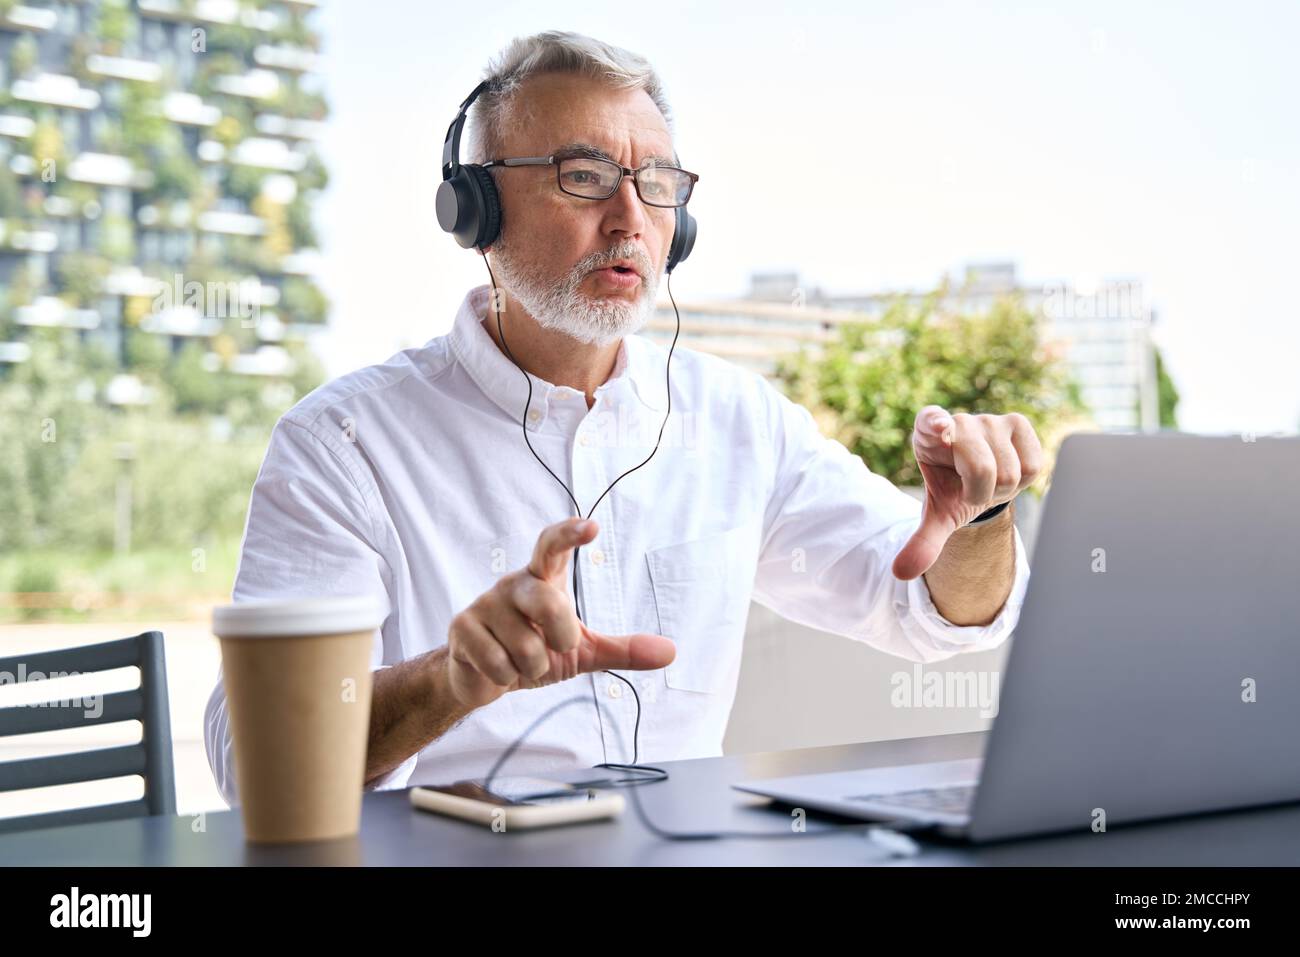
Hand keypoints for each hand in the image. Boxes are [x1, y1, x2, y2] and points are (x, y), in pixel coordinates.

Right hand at [446, 517, 675, 709]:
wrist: (481, 679)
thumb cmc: (535, 651)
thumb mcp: (581, 651)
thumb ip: (622, 649)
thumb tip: (670, 651)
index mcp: (543, 580)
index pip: (552, 546)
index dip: (569, 534)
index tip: (591, 527)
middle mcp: (513, 585)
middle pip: (549, 601)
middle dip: (562, 635)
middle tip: (556, 647)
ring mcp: (485, 604)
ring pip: (527, 647)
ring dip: (531, 667)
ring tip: (519, 661)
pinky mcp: (462, 628)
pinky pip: (499, 663)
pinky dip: (506, 677)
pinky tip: (497, 668)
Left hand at [891, 406, 1042, 580]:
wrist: (980, 479)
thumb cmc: (953, 490)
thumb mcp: (938, 515)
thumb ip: (923, 541)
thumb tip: (902, 573)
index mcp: (927, 433)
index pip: (929, 420)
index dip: (935, 423)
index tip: (940, 428)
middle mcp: (958, 420)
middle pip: (982, 469)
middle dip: (981, 494)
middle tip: (973, 491)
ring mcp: (989, 419)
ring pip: (1009, 471)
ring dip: (1001, 489)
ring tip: (989, 481)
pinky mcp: (1018, 422)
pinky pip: (1032, 464)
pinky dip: (1023, 480)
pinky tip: (1008, 471)